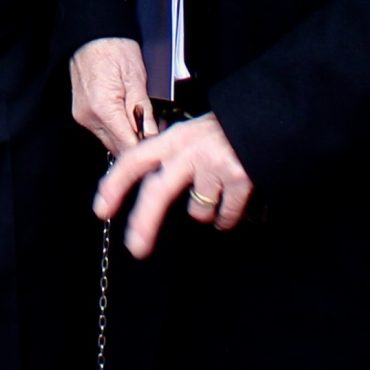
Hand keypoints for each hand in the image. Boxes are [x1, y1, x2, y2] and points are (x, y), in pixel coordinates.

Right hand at [70, 37, 154, 154]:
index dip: (144, 148)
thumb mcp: (137, 79)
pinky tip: (128, 117)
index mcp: (103, 108)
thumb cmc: (114, 48)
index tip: (157, 147)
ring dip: (127, 137)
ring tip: (142, 121)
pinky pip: (102, 130)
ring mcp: (82, 116)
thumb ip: (144, 112)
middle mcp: (88, 116)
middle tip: (154, 131)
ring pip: (109, 141)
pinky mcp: (82, 113)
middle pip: (116, 147)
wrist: (93, 34)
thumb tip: (151, 136)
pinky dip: (117, 128)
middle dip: (137, 144)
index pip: (126, 145)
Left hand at [90, 113, 252, 259]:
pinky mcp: (239, 180)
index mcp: (175, 139)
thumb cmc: (224, 133)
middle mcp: (191, 150)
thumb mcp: (191, 135)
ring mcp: (215, 165)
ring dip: (204, 209)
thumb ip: (170, 157)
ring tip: (217, 189)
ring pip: (197, 210)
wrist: (267, 121)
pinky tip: (232, 199)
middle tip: (136, 248)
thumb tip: (148, 188)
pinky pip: (223, 216)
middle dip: (144, 223)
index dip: (115, 184)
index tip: (102, 209)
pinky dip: (226, 216)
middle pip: (158, 191)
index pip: (135, 160)